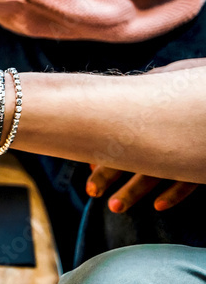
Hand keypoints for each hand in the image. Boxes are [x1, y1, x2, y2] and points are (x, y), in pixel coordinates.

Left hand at [85, 58, 203, 211]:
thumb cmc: (202, 80)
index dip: (105, 149)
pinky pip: (192, 180)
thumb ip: (152, 84)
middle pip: (134, 153)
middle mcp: (171, 129)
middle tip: (91, 191)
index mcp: (156, 110)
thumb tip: (125, 89)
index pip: (121, 130)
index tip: (89, 165)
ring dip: (134, 191)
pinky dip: (176, 193)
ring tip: (114, 207)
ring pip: (158, 172)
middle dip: (109, 173)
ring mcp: (189, 146)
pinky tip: (158, 206)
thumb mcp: (177, 77)